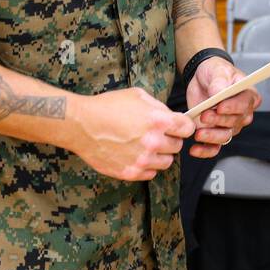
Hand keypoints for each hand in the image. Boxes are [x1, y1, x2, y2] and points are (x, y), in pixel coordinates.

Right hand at [69, 87, 194, 181]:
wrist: (81, 124)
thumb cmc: (107, 107)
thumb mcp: (137, 95)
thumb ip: (159, 107)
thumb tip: (171, 116)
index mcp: (158, 120)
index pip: (187, 128)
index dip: (183, 126)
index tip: (178, 127)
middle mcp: (153, 142)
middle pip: (177, 146)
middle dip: (170, 139)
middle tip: (156, 135)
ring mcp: (142, 160)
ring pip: (166, 162)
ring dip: (160, 154)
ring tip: (145, 146)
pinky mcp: (131, 173)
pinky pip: (150, 174)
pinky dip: (147, 166)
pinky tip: (136, 155)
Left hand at [185, 57, 259, 157]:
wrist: (202, 79)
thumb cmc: (215, 72)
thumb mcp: (218, 71)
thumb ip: (219, 81)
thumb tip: (218, 92)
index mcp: (248, 96)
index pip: (245, 104)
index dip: (233, 107)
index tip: (220, 106)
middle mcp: (242, 114)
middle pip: (234, 122)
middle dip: (218, 120)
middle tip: (204, 115)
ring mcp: (229, 125)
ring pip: (225, 136)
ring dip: (211, 136)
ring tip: (198, 132)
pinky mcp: (215, 132)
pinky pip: (214, 147)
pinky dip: (205, 150)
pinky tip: (195, 149)